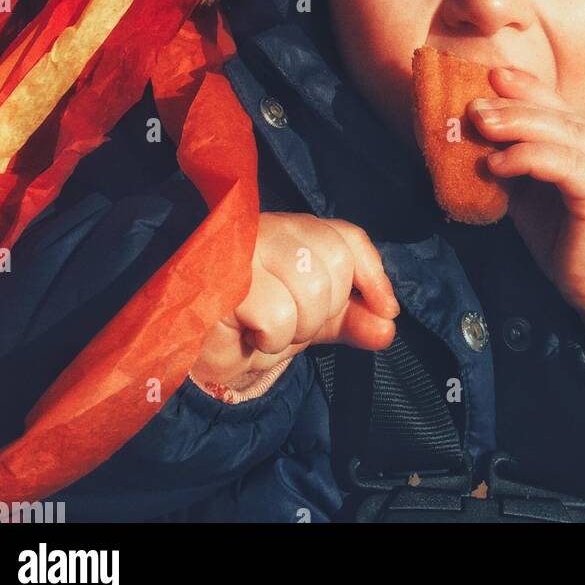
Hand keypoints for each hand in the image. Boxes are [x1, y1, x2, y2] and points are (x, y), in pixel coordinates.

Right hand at [192, 213, 399, 387]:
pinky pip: (277, 315)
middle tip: (292, 323)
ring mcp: (243, 247)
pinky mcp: (221, 275)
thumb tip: (388, 327)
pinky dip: (271, 338)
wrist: (196, 358)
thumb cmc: (253, 328)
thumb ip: (350, 320)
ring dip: (296, 328)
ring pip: (310, 290)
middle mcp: (268, 227)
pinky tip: (247, 333)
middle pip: (333, 262)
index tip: (385, 310)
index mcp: (293, 231)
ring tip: (266, 329)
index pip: (346, 237)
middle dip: (322, 311)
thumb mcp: (310, 322)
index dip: (372, 273)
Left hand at [467, 68, 584, 320]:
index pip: (557, 106)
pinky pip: (565, 164)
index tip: (492, 75)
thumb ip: (514, 170)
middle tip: (474, 103)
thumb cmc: (573, 244)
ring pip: (561, 132)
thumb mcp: (533, 199)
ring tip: (480, 122)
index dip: (526, 88)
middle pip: (556, 113)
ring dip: (517, 123)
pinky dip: (529, 157)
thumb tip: (474, 146)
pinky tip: (499, 163)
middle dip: (513, 103)